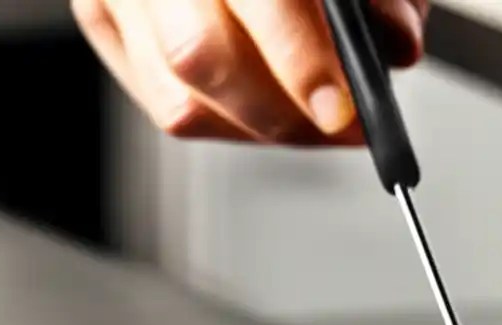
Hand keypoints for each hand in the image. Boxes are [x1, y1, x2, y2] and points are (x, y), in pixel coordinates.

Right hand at [73, 0, 427, 143]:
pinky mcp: (103, 21)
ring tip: (318, 120)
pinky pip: (167, 106)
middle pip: (200, 56)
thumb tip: (397, 46)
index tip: (344, 108)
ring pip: (181, 98)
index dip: (301, 60)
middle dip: (281, 110)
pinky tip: (271, 106)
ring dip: (262, 126)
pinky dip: (230, 122)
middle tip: (343, 126)